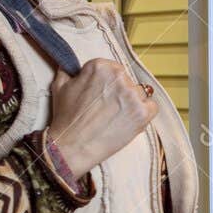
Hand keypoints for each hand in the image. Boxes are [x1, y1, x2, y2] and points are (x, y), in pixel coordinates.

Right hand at [46, 57, 156, 174]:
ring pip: (140, 93)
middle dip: (120, 93)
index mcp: (101, 66)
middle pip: (128, 81)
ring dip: (131, 103)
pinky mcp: (143, 113)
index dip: (107, 84)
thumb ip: (69, 70)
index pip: (113, 69)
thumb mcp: (60, 86)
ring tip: (115, 116)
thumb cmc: (66, 118)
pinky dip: (144, 114)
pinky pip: (152, 107)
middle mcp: (119, 77)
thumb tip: (71, 66)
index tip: (100, 95)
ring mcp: (132, 95)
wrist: (72, 146)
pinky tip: (129, 120)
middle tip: (107, 109)